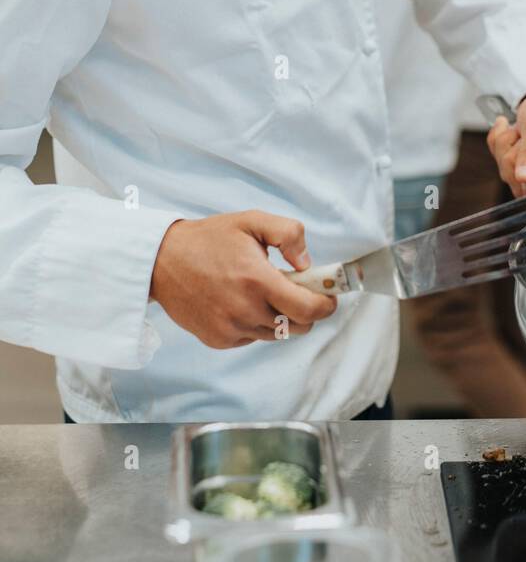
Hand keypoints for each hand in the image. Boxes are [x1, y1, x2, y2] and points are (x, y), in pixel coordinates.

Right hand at [150, 210, 336, 348]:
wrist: (161, 261)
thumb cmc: (209, 239)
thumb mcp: (252, 221)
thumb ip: (288, 234)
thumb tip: (307, 263)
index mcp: (257, 281)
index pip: (308, 310)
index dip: (326, 305)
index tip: (328, 296)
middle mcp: (245, 311)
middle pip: (298, 327)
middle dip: (306, 311)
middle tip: (296, 289)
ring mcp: (231, 329)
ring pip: (276, 334)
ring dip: (281, 317)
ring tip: (264, 291)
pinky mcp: (218, 340)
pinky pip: (252, 338)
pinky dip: (256, 324)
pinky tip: (242, 301)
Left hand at [486, 85, 525, 197]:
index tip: (525, 166)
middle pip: (524, 187)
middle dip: (513, 159)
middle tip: (522, 137)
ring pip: (509, 175)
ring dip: (506, 148)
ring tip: (519, 130)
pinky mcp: (523, 164)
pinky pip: (501, 163)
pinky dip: (500, 144)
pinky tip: (511, 130)